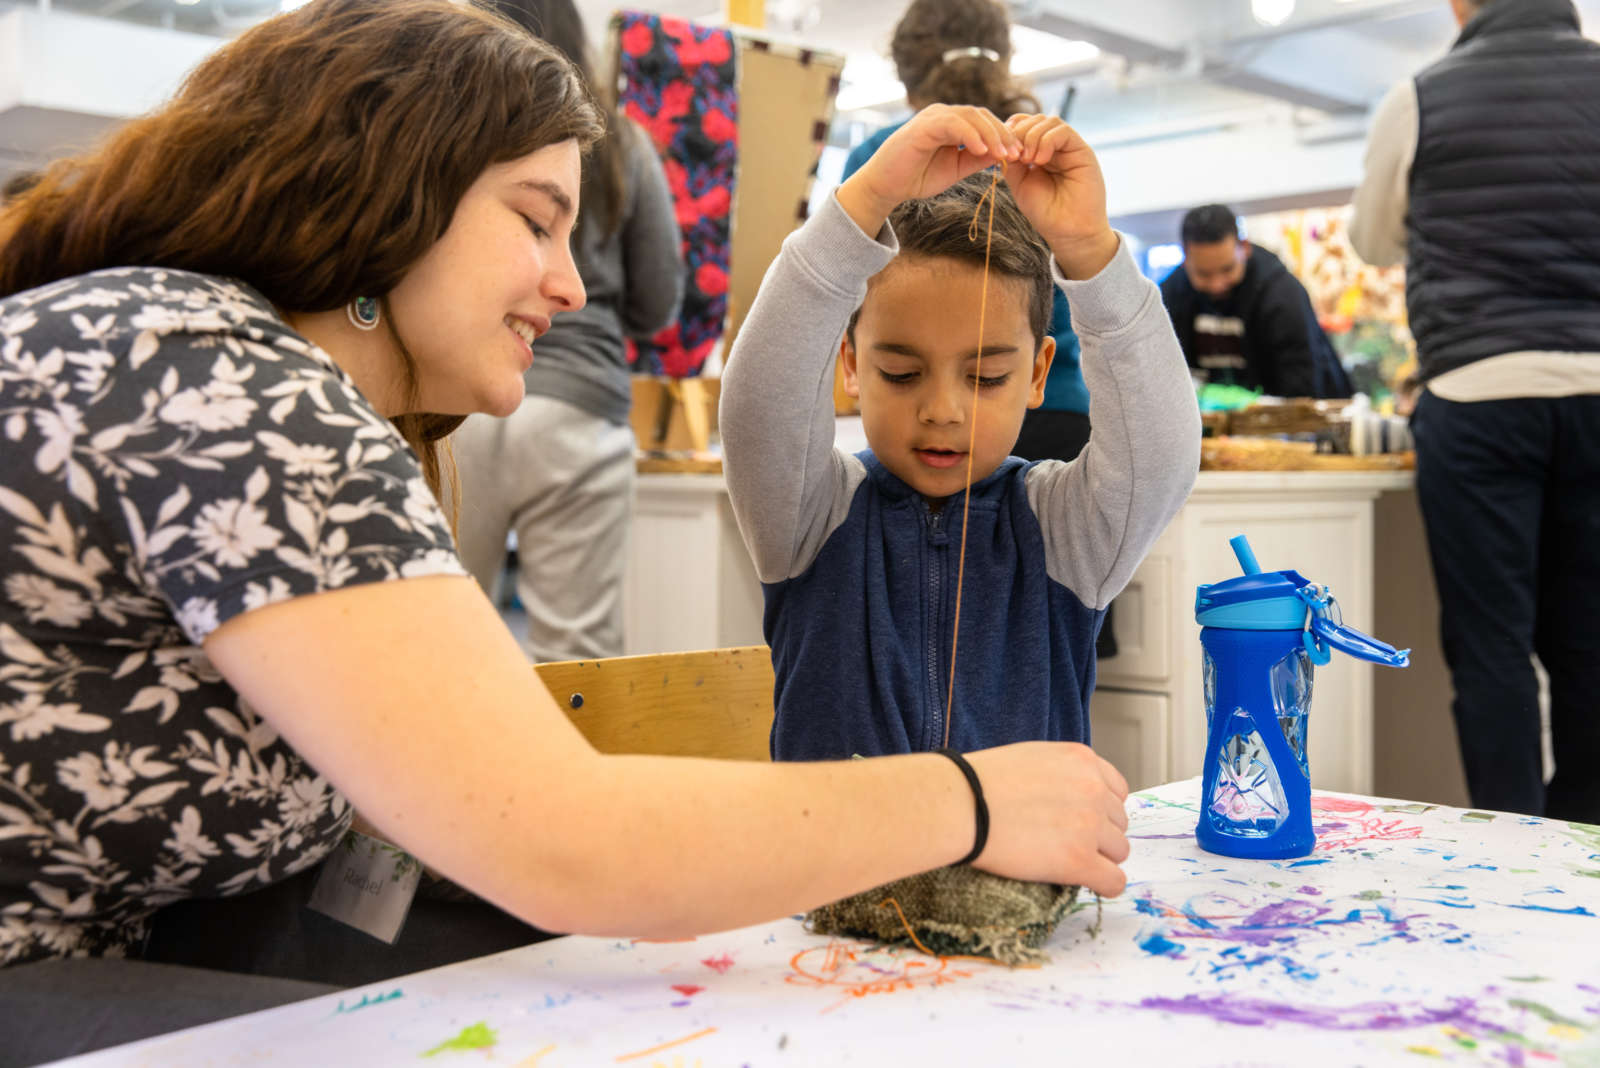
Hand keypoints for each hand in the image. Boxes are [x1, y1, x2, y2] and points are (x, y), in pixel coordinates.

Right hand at [836, 103, 1018, 237]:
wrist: (886, 186)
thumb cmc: (917, 177)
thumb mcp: (956, 169)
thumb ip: (977, 160)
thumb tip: (1005, 155)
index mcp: (952, 124)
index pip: (985, 122)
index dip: (1004, 136)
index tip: (1020, 156)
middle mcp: (944, 115)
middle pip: (982, 115)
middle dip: (1003, 134)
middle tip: (1017, 153)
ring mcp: (933, 117)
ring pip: (970, 117)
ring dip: (990, 135)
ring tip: (1003, 154)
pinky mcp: (923, 126)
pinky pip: (953, 125)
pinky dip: (970, 136)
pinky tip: (982, 151)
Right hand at [963, 741, 1130, 897]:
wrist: (960, 805)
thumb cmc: (980, 782)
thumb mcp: (1031, 758)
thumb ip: (1061, 774)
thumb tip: (1069, 800)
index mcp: (1082, 760)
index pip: (1117, 791)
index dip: (1100, 809)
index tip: (1082, 821)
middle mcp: (1094, 789)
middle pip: (1119, 823)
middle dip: (1098, 835)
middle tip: (1066, 843)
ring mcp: (1090, 825)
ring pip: (1118, 852)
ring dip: (1099, 858)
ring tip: (1067, 862)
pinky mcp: (1080, 859)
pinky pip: (1113, 881)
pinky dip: (1102, 885)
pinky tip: (1086, 883)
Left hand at [1000, 114, 1118, 279]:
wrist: (1068, 232)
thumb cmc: (1045, 212)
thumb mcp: (1020, 183)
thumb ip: (1012, 160)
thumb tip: (1002, 140)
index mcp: (1039, 152)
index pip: (1023, 125)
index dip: (1010, 131)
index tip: (1001, 151)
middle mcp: (1055, 146)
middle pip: (1034, 119)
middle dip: (1019, 133)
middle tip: (1014, 156)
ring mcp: (1069, 147)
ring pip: (1049, 121)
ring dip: (1032, 137)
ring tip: (1028, 161)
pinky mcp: (1082, 151)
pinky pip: (1063, 131)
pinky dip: (1046, 141)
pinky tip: (1040, 160)